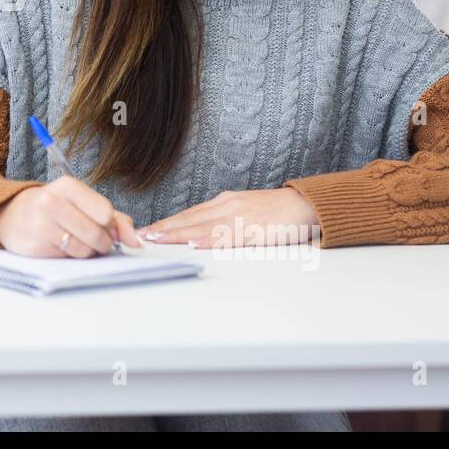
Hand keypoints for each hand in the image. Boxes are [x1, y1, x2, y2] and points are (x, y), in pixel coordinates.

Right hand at [0, 176, 140, 257]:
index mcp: (68, 186)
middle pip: (98, 234)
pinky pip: (68, 259)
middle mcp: (52, 201)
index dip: (109, 224)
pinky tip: (60, 246)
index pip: (105, 212)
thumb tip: (136, 241)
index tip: (102, 224)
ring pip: (85, 250)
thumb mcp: (83, 203)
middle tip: (91, 237)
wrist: (12, 216)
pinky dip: (70, 256)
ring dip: (87, 251)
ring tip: (75, 240)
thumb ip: (115, 219)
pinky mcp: (35, 245)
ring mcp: (41, 224)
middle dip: (101, 242)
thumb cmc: (56, 209)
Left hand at [137, 186, 318, 247]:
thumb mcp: (244, 213)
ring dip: (178, 234)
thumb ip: (224, 223)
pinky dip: (210, 240)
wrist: (306, 205)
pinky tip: (194, 244)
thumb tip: (200, 236)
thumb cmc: (276, 213)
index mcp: (224, 204)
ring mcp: (240, 215)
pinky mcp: (254, 227)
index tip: (147, 230)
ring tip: (157, 239)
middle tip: (141, 236)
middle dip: (164, 229)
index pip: (188, 215)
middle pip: (190, 219)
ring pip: (203, 227)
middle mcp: (227, 206)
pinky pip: (228, 235)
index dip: (167, 223)